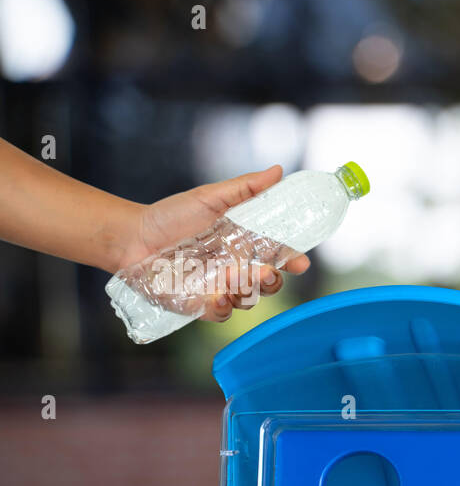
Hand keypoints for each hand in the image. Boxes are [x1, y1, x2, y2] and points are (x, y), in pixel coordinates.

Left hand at [117, 165, 310, 321]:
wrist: (132, 237)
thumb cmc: (170, 216)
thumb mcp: (210, 197)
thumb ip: (246, 188)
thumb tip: (278, 171)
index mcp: (244, 244)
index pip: (278, 255)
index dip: (293, 260)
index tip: (300, 262)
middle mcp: (237, 268)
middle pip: (269, 283)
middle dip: (272, 281)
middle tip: (264, 272)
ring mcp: (220, 288)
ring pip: (248, 299)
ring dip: (244, 290)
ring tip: (228, 276)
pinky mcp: (200, 305)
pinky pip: (222, 314)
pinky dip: (223, 308)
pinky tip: (217, 297)